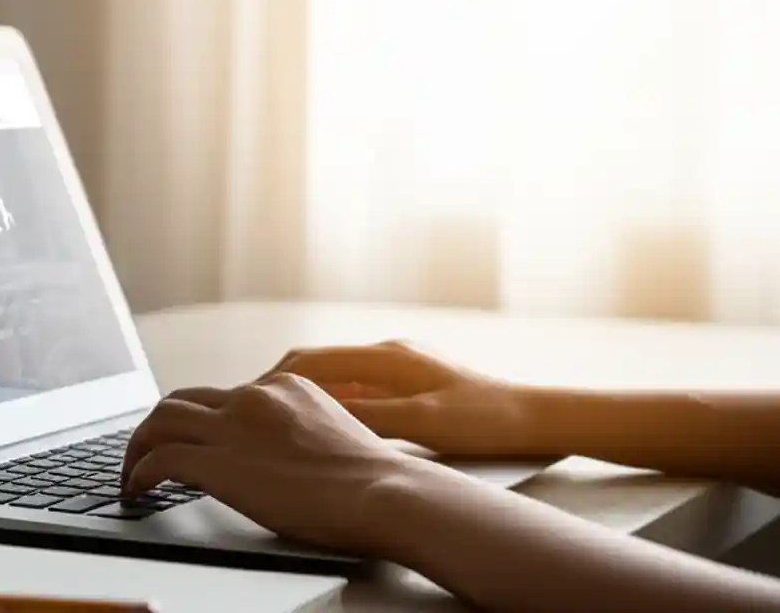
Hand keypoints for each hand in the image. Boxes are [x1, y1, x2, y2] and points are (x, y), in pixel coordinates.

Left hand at [120, 373, 439, 553]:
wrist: (383, 492)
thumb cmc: (372, 481)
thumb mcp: (332, 433)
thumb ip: (297, 431)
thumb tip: (277, 455)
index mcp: (282, 387)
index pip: (223, 395)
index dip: (199, 419)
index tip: (189, 439)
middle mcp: (253, 397)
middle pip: (182, 399)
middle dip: (157, 425)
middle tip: (145, 451)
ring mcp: (234, 426)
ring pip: (160, 419)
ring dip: (137, 446)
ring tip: (129, 472)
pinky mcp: (219, 461)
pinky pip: (160, 458)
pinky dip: (139, 472)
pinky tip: (136, 490)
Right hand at [268, 341, 540, 456]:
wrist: (534, 417)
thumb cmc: (484, 420)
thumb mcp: (421, 422)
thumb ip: (368, 415)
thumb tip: (317, 412)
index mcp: (387, 358)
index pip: (312, 360)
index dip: (274, 379)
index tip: (246, 399)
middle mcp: (388, 354)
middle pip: (318, 362)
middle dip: (280, 383)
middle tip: (250, 410)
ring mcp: (399, 366)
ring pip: (335, 375)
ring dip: (305, 393)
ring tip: (278, 420)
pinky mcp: (409, 382)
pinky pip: (356, 387)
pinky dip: (332, 401)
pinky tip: (325, 424)